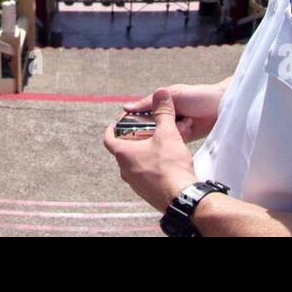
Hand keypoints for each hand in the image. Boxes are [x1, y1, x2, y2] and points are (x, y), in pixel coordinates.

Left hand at [104, 89, 198, 212]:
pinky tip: (166, 162)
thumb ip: (163, 112)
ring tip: (157, 145)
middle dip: (133, 139)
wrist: (183, 198)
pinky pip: (144, 175)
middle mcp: (125, 170)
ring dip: (143, 153)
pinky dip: (151, 166)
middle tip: (144, 130)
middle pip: (123, 150)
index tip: (118, 123)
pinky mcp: (147, 193)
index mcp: (124, 154)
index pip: (108, 138)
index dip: (112, 128)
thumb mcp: (168, 134)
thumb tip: (161, 93)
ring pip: (134, 163)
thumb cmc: (171, 166)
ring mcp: (135, 184)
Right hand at [123, 82, 222, 142]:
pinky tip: (188, 128)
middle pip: (149, 129)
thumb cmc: (198, 95)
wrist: (223, 106)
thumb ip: (150, 103)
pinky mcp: (183, 138)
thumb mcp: (173, 95)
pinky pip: (174, 142)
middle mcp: (164, 118)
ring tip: (185, 122)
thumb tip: (126, 107)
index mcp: (159, 105)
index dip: (132, 123)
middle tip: (159, 129)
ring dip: (171, 132)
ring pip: (162, 137)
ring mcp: (173, 128)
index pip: (139, 116)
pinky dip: (180, 138)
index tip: (125, 130)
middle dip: (153, 131)